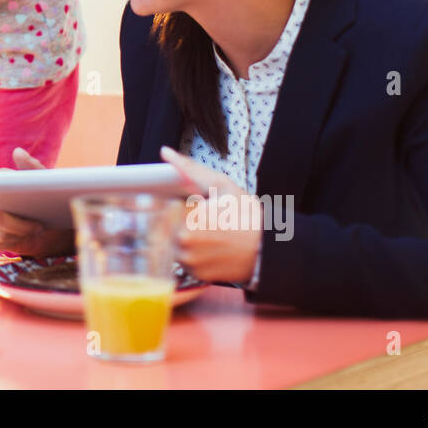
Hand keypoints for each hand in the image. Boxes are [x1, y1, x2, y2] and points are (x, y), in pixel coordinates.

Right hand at [0, 148, 74, 256]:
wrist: (46, 220)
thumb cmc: (41, 195)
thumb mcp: (41, 180)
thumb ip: (31, 167)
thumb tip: (18, 152)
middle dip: (12, 222)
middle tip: (35, 223)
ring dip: (19, 231)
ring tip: (37, 226)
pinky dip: (16, 240)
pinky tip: (29, 234)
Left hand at [161, 146, 261, 284]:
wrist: (268, 250)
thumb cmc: (246, 215)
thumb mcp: (221, 186)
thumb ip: (189, 169)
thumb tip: (165, 152)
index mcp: (188, 216)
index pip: (159, 205)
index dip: (168, 202)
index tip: (182, 202)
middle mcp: (184, 241)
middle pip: (161, 225)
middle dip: (173, 219)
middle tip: (196, 217)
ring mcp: (189, 260)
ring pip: (168, 242)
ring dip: (178, 236)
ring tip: (203, 231)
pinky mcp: (195, 274)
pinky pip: (180, 260)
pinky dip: (187, 252)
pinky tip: (205, 245)